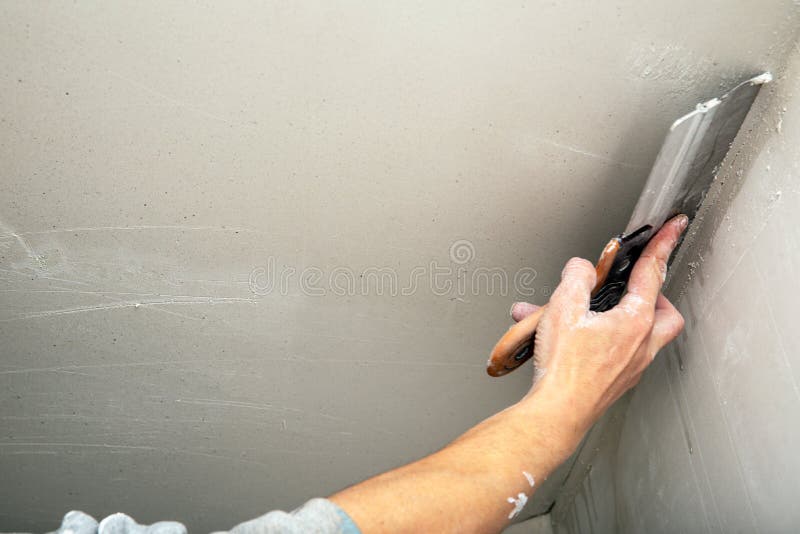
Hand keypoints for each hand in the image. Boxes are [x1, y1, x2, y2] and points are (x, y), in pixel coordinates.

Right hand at [512, 215, 687, 439]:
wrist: (555, 414)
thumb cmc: (563, 370)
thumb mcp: (563, 308)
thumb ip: (576, 278)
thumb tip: (582, 269)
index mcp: (635, 322)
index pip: (652, 273)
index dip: (662, 245)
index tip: (672, 229)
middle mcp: (641, 345)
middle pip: (664, 313)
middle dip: (652, 295)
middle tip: (630, 286)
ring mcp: (631, 367)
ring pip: (641, 335)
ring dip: (618, 319)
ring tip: (578, 316)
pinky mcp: (615, 382)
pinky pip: (618, 353)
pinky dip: (600, 340)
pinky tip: (567, 341)